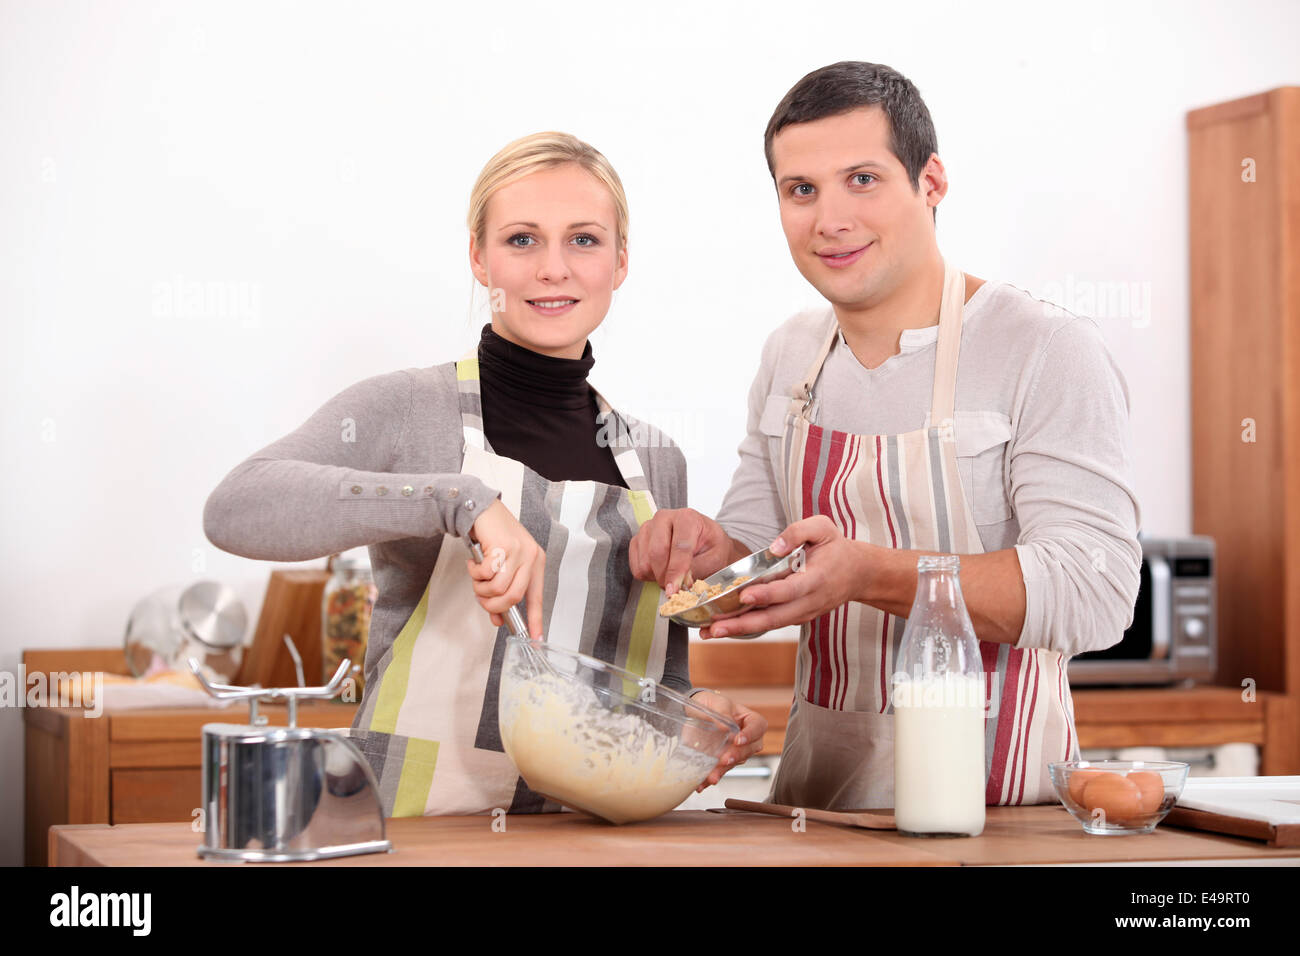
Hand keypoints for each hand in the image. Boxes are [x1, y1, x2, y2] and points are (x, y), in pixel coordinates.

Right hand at [465, 500, 544, 638]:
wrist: (482, 510)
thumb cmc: (493, 538)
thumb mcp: (503, 566)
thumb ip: (502, 591)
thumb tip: (498, 619)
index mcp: (535, 563)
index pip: (537, 597)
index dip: (536, 620)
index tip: (534, 639)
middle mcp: (531, 557)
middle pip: (514, 597)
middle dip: (493, 605)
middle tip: (483, 599)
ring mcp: (518, 551)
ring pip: (498, 588)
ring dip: (481, 589)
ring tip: (477, 577)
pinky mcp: (503, 547)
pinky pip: (486, 574)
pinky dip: (475, 573)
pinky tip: (474, 563)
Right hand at [628, 507, 740, 595]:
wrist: (704, 539)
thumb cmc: (711, 546)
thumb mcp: (716, 557)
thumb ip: (700, 568)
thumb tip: (681, 582)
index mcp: (687, 518)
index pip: (679, 546)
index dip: (676, 571)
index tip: (675, 589)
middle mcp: (664, 518)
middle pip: (657, 552)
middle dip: (665, 576)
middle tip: (676, 588)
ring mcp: (647, 528)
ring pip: (645, 562)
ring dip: (657, 577)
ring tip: (672, 575)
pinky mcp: (637, 540)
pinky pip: (637, 566)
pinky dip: (648, 575)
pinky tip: (661, 571)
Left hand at [688, 691, 767, 790]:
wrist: (693, 712)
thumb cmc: (710, 702)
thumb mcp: (716, 702)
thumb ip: (722, 713)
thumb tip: (725, 727)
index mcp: (750, 720)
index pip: (758, 727)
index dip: (750, 735)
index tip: (738, 740)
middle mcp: (747, 738)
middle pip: (748, 749)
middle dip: (736, 756)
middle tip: (725, 760)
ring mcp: (736, 751)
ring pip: (734, 763)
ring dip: (723, 771)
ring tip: (711, 777)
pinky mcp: (722, 760)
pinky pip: (720, 771)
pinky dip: (710, 777)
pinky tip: (702, 783)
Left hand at [701, 515, 864, 638]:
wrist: (859, 574)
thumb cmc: (836, 548)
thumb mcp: (823, 527)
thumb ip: (798, 531)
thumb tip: (774, 546)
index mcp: (816, 579)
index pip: (789, 590)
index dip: (767, 594)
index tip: (745, 595)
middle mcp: (809, 602)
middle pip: (774, 617)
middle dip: (742, 624)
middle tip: (714, 628)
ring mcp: (803, 613)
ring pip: (769, 625)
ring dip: (739, 631)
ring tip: (710, 632)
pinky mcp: (796, 617)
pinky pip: (770, 624)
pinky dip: (747, 627)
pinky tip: (724, 627)